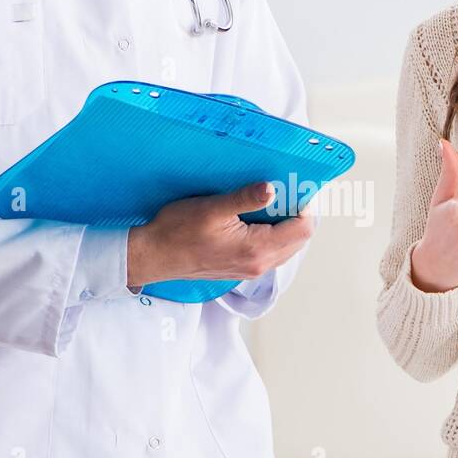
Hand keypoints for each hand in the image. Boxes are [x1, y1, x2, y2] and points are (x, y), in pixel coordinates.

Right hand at [127, 181, 315, 286]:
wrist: (153, 256)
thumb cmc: (177, 233)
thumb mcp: (212, 208)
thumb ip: (244, 198)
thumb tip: (271, 189)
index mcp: (257, 249)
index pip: (302, 229)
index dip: (304, 206)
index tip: (294, 187)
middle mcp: (259, 264)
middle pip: (299, 240)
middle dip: (298, 215)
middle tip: (286, 192)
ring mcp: (250, 269)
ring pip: (286, 247)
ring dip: (285, 226)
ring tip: (271, 203)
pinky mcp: (241, 268)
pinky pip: (270, 252)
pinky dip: (272, 235)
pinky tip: (255, 219)